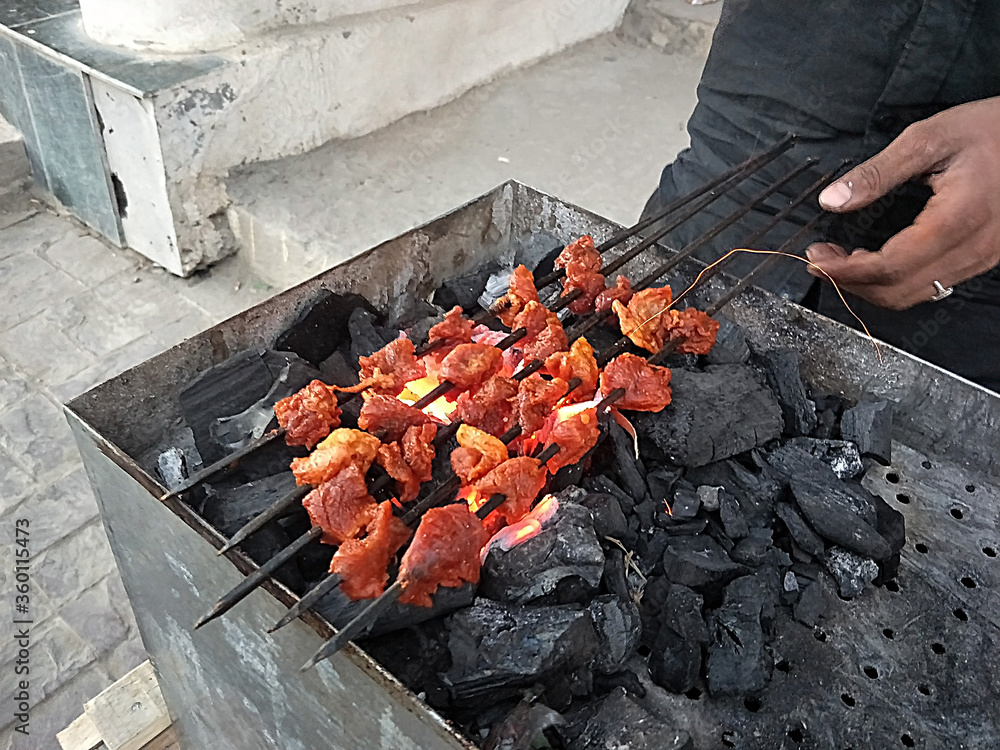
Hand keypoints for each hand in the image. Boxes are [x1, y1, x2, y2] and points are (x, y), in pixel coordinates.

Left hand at [805, 97, 999, 309]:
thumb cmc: (990, 130)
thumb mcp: (928, 138)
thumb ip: (876, 173)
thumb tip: (831, 199)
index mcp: (957, 219)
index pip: (889, 266)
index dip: (845, 270)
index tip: (815, 258)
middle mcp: (973, 249)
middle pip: (897, 291)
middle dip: (850, 281)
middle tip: (821, 258)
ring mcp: (981, 259)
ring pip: (912, 295)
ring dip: (869, 285)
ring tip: (841, 259)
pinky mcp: (981, 259)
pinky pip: (930, 285)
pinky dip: (893, 282)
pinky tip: (874, 260)